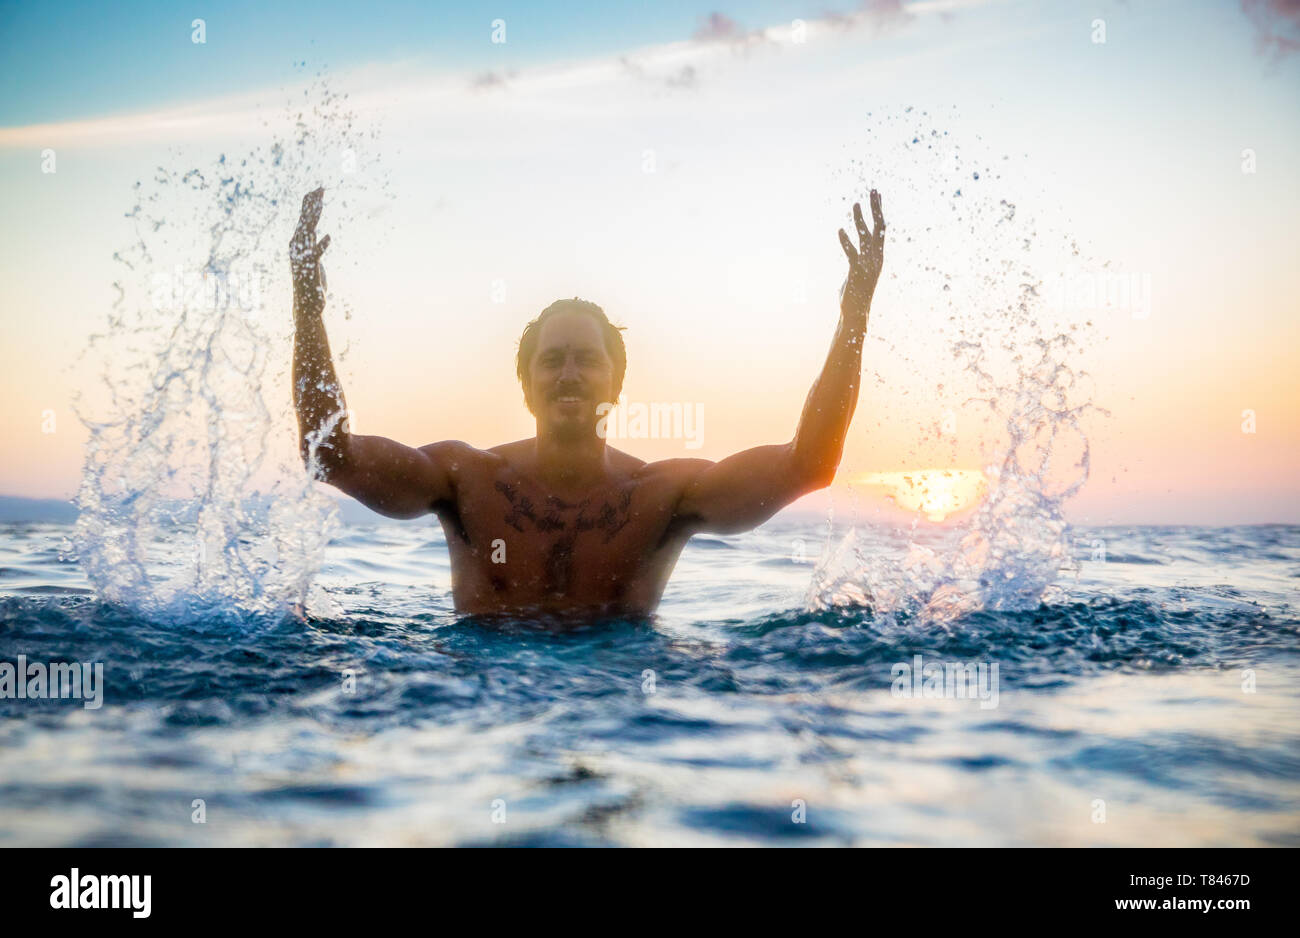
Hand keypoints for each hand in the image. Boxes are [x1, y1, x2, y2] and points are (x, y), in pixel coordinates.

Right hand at [290, 187, 330, 309]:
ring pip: (308, 232)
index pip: (303, 219)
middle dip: (312, 204)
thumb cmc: (310, 280)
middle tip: (320, 188)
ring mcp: (303, 257)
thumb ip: (312, 242)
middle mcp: (298, 248)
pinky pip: (316, 254)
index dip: (309, 204)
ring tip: (321, 203)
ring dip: (315, 217)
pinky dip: (321, 245)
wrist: (307, 303)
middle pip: (305, 221)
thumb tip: (315, 230)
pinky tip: (329, 236)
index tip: (317, 190)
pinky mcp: (311, 268)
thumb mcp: (312, 257)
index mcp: (298, 243)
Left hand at [837, 189, 884, 321]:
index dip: (879, 211)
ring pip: (866, 237)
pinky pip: (851, 254)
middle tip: (873, 190)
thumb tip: (855, 253)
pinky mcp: (856, 273)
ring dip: (860, 219)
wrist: (856, 314)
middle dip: (876, 208)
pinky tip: (840, 230)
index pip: (881, 229)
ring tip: (855, 204)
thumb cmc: (855, 293)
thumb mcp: (860, 272)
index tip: (877, 195)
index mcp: (878, 257)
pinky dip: (846, 242)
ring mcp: (867, 265)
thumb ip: (859, 260)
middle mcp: (876, 259)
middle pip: (878, 228)